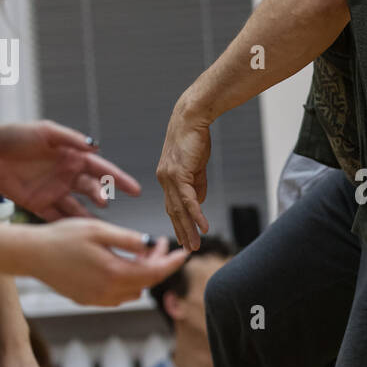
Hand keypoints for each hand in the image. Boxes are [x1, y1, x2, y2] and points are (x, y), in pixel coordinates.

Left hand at [0, 121, 140, 220]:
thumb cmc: (17, 136)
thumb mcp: (46, 132)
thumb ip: (71, 139)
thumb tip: (96, 146)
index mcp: (73, 157)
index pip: (102, 169)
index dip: (120, 179)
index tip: (136, 190)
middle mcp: (67, 176)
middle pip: (92, 189)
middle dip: (101, 196)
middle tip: (104, 201)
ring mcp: (54, 191)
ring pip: (78, 207)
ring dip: (89, 216)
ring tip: (100, 226)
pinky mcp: (38, 204)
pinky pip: (57, 217)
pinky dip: (68, 225)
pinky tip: (79, 233)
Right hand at [29, 219, 187, 306]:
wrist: (32, 254)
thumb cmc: (63, 237)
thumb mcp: (99, 230)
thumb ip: (129, 239)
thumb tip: (152, 244)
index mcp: (114, 273)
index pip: (156, 272)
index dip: (173, 262)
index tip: (185, 252)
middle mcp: (109, 292)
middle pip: (147, 282)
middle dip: (158, 264)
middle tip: (159, 244)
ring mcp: (98, 299)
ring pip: (134, 291)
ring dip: (143, 274)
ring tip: (140, 252)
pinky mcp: (88, 301)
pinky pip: (118, 296)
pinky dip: (127, 282)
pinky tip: (122, 264)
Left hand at [156, 99, 211, 250]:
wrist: (191, 117)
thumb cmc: (195, 138)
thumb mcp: (197, 165)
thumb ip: (197, 184)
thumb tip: (198, 203)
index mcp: (166, 178)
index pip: (172, 205)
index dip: (178, 223)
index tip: (185, 237)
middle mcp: (164, 179)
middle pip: (173, 211)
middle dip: (182, 232)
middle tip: (189, 249)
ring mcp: (169, 177)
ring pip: (179, 209)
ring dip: (188, 229)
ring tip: (195, 245)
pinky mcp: (179, 173)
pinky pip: (188, 199)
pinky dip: (196, 215)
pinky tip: (203, 227)